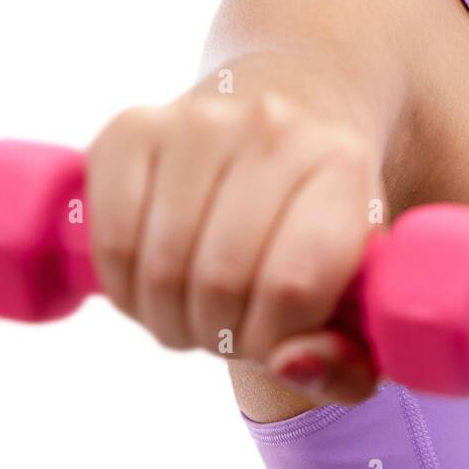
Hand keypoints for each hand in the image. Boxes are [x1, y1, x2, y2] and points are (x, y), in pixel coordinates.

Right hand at [84, 51, 384, 406]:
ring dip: (168, 317)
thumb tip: (290, 363)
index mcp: (343, 164)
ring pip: (160, 268)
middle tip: (229, 324)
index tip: (278, 335)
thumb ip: (347, 358)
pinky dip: (123, 286)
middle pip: (219, 281)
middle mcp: (274, 128)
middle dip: (218, 332)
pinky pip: (110, 240)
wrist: (293, 104)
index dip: (273, 338)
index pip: (292, 286)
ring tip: (194, 304)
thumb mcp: (358, 290)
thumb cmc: (321, 216)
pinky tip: (152, 278)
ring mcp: (199, 119)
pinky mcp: (133, 126)